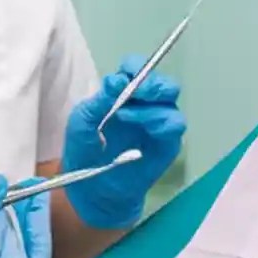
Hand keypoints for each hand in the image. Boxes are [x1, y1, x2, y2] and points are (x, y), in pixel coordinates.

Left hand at [61, 56, 185, 228]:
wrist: (91, 189)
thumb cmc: (84, 150)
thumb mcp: (82, 123)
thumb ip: (99, 101)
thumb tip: (116, 80)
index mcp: (124, 94)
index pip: (138, 69)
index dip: (135, 67)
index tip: (125, 74)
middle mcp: (146, 106)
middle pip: (164, 84)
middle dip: (153, 84)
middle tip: (136, 92)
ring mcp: (159, 125)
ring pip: (171, 104)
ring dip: (150, 107)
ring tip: (126, 116)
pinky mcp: (167, 145)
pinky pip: (175, 128)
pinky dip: (160, 124)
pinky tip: (142, 130)